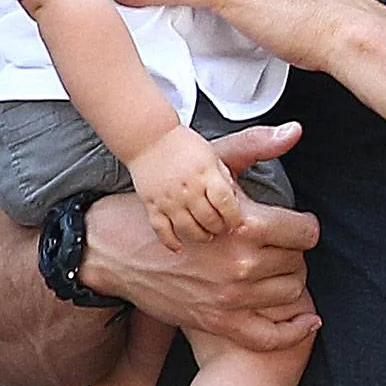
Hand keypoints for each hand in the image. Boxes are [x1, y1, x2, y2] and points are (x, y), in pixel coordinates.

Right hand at [84, 124, 322, 350]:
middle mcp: (241, 264)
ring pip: (291, 294)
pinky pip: (270, 336)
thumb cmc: (167, 201)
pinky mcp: (217, 321)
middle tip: (282, 245)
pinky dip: (294, 331)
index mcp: (244, 224)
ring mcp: (230, 297)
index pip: (304, 231)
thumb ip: (257, 147)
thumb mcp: (210, 167)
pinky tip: (307, 321)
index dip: (305, 227)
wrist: (117, 247)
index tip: (300, 226)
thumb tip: (296, 130)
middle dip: (294, 251)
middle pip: (298, 261)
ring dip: (290, 280)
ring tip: (278, 268)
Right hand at [128, 123, 240, 250]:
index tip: (237, 222)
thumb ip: (224, 178)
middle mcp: (188, 188)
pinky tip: (180, 247)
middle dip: (220, 227)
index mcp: (206, 174)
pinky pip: (162, 230)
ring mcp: (169, 199)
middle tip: (222, 228)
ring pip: (189, 228)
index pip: (225, 203)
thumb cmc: (183, 146)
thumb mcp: (212, 155)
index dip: (234, 217)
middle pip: (209, 219)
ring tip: (207, 234)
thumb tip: (236, 200)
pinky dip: (171, 242)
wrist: (149, 138)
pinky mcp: (152, 205)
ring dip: (201, 236)